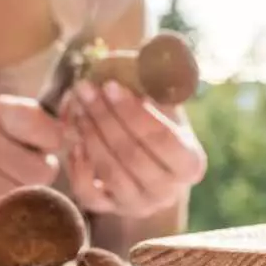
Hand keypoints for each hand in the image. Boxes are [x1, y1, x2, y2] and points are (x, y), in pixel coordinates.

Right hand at [0, 94, 64, 224]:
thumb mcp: (20, 126)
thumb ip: (50, 124)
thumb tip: (76, 132)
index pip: (50, 132)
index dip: (52, 144)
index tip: (43, 145)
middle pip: (41, 170)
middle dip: (39, 174)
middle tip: (22, 169)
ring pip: (26, 194)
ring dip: (24, 194)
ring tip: (9, 182)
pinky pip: (8, 212)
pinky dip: (8, 211)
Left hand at [62, 80, 206, 217]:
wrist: (143, 160)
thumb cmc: (155, 123)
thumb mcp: (163, 102)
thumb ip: (155, 81)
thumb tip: (140, 55)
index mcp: (190, 164)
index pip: (161, 138)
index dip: (132, 111)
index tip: (108, 84)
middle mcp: (167, 192)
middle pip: (131, 153)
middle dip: (103, 117)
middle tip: (83, 89)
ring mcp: (137, 204)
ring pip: (109, 171)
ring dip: (89, 134)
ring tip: (77, 107)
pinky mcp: (109, 210)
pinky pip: (89, 194)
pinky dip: (78, 167)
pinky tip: (75, 141)